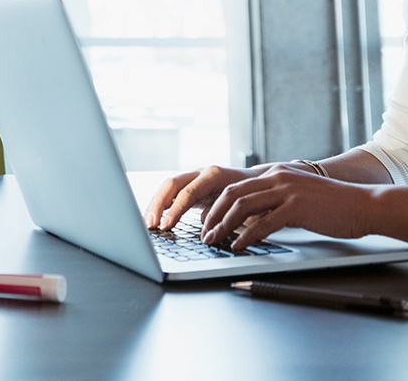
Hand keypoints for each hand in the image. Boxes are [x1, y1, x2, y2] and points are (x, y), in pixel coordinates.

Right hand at [144, 165, 266, 229]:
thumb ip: (230, 217)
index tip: (166, 226)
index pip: (190, 191)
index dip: (176, 209)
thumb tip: (213, 233)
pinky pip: (171, 195)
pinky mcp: (191, 188)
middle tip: (150, 226)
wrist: (260, 183)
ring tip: (147, 226)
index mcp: (216, 175)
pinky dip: (160, 207)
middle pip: (172, 185)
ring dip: (155, 206)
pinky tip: (154, 221)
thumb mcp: (247, 207)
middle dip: (158, 205)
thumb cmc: (255, 196)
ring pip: (168, 188)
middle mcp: (202, 174)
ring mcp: (195, 179)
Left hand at [200, 163, 374, 249]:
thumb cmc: (333, 207)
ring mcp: (288, 190)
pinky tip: (239, 246)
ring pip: (243, 206)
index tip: (207, 222)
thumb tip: (252, 218)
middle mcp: (278, 177)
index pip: (236, 187)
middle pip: (232, 194)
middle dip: (213, 216)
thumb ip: (276, 202)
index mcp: (277, 174)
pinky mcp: (297, 207)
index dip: (216, 206)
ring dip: (224, 226)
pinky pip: (264, 222)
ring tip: (215, 242)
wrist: (363, 205)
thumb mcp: (298, 197)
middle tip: (205, 235)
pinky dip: (247, 236)